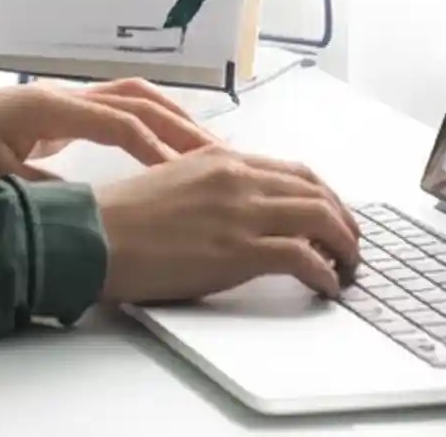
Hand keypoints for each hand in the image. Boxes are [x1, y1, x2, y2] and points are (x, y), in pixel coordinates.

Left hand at [0, 78, 216, 181]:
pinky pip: (112, 109)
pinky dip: (143, 123)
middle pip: (136, 99)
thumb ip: (41, 192)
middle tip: (220, 155)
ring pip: (128, 98)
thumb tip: (89, 212)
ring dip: (167, 118)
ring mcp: (57, 100)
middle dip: (179, 125)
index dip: (157, 148)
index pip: (120, 122)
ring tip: (203, 148)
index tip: (191, 172)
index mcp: (47, 108)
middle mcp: (60, 95)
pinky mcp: (53, 112)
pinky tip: (160, 147)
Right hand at [94, 145, 360, 301]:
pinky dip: (325, 273)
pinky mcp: (242, 250)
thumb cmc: (121, 218)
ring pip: (321, 218)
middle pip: (315, 191)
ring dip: (344, 245)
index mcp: (221, 159)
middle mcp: (239, 178)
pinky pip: (305, 258)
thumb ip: (210, 187)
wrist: (95, 236)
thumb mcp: (172, 182)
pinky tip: (327, 286)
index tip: (330, 214)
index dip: (321, 194)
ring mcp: (243, 212)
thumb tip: (236, 207)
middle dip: (342, 219)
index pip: (292, 170)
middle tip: (350, 243)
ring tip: (348, 266)